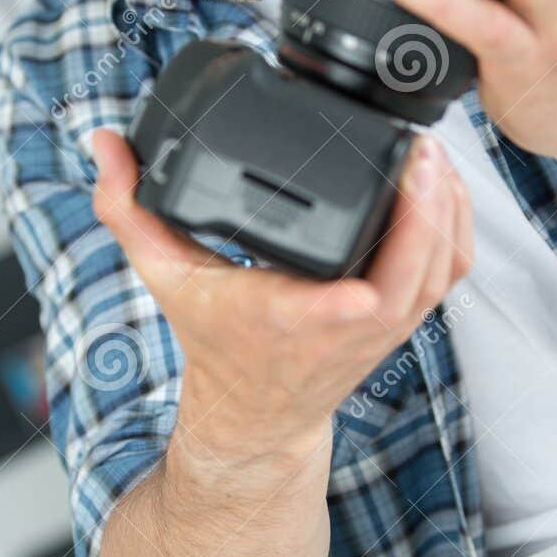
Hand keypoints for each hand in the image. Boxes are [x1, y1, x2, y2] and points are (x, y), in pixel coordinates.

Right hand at [92, 127, 471, 458]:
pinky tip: (444, 184)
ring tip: (433, 152)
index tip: (398, 190)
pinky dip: (454, 228)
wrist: (253, 414)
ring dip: (449, 209)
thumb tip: (102, 145)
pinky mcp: (403, 317)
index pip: (353, 295)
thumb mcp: (164, 275)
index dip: (387, 251)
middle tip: (419, 143)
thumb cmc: (216, 341)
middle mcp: (351, 325)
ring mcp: (385, 325)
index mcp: (294, 317)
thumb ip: (129, 210)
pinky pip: (446, 273)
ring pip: (443, 269)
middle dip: (431, 205)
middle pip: (420, 270)